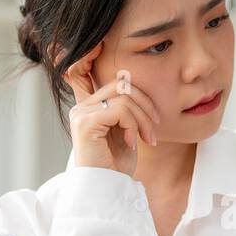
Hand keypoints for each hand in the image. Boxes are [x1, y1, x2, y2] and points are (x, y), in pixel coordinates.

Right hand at [64, 41, 160, 176]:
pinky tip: (133, 142)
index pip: (84, 69)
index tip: (100, 43)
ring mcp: (81, 114)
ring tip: (148, 138)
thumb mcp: (126, 131)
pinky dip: (134, 124)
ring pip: (124, 95)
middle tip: (154, 129)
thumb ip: (125, 108)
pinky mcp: (86, 124)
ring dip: (144, 117)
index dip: (89, 52)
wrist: (109, 192)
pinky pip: (121, 109)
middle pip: (121, 82)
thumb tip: (131, 81)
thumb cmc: (118, 166)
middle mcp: (81, 107)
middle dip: (145, 103)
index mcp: (89, 106)